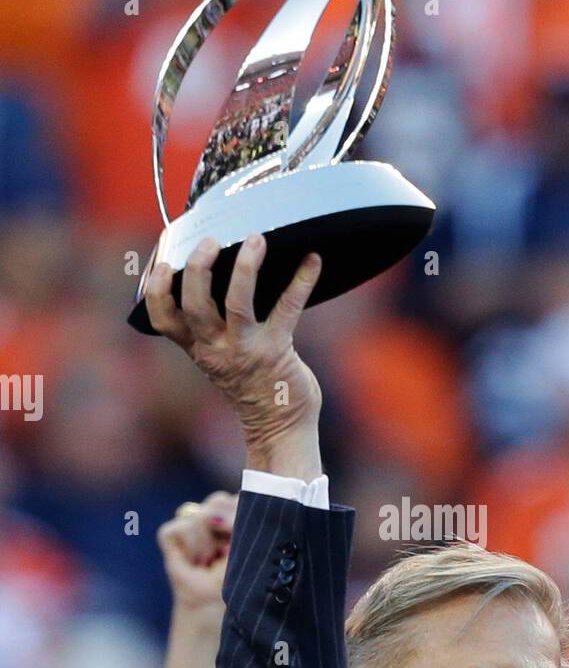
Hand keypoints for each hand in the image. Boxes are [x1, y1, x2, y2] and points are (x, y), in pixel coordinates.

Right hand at [144, 235, 322, 467]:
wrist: (279, 428)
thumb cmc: (252, 385)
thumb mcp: (219, 359)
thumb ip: (212, 327)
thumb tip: (221, 274)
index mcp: (197, 348)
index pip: (163, 318)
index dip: (156, 288)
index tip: (162, 261)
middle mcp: (216, 349)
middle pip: (194, 304)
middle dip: (197, 268)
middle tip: (210, 241)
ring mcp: (246, 350)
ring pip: (235, 304)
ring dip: (245, 268)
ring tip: (255, 240)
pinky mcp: (278, 350)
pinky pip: (288, 308)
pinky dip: (302, 280)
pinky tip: (313, 259)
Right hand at [156, 491, 237, 618]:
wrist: (212, 604)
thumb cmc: (234, 579)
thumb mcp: (243, 548)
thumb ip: (236, 523)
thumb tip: (215, 517)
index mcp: (236, 513)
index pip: (238, 497)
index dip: (240, 512)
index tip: (243, 537)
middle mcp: (213, 513)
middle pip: (218, 500)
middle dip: (226, 528)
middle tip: (226, 553)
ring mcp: (190, 521)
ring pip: (198, 515)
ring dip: (207, 544)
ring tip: (209, 561)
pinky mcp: (170, 534)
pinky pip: (178, 528)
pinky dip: (190, 546)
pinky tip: (194, 561)